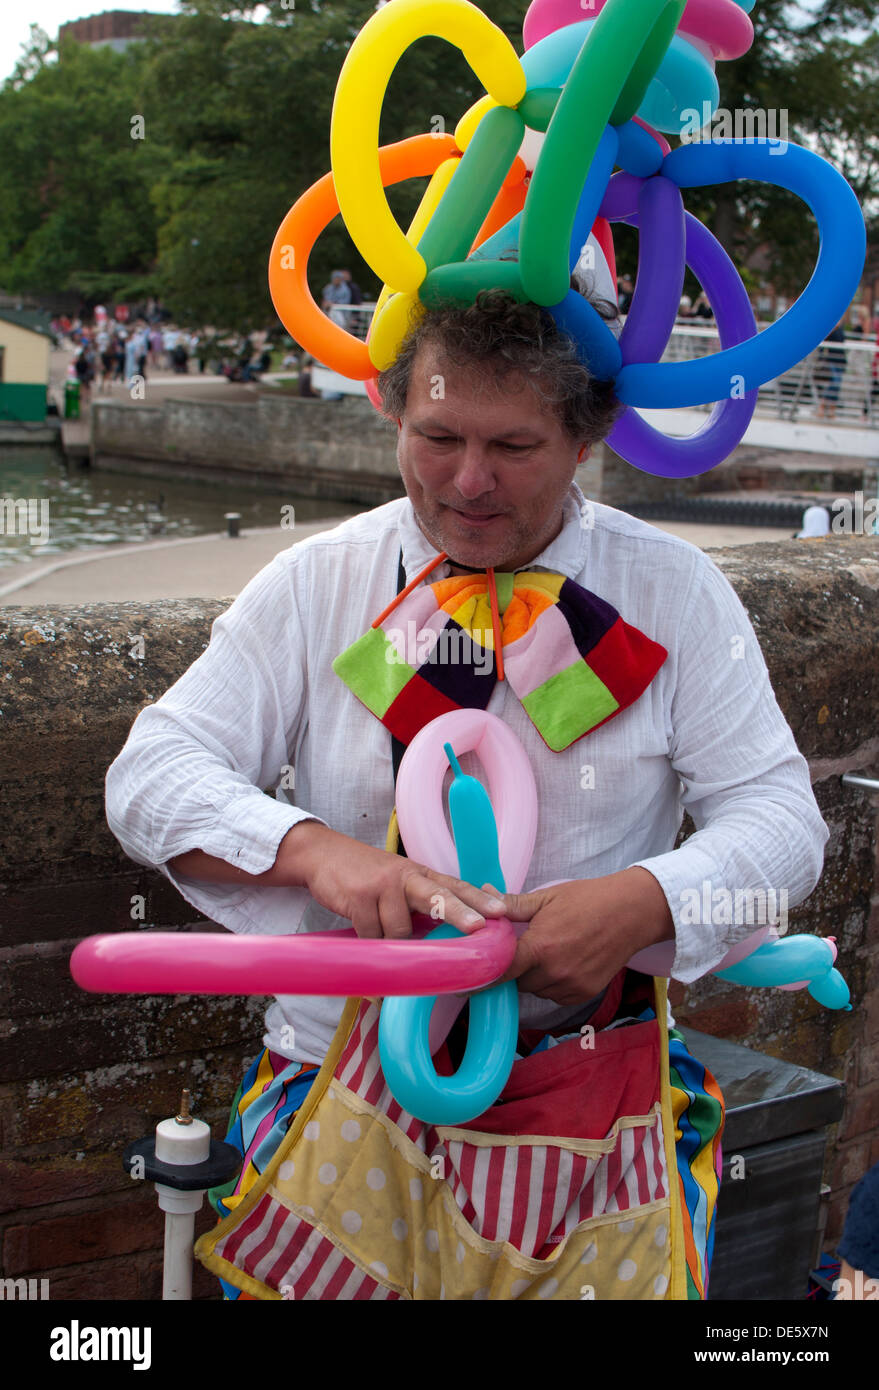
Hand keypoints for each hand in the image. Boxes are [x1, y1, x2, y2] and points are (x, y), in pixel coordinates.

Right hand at [283, 822, 506, 939]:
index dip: (479, 900)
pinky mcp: (359, 896)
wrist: (324, 855)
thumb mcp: (400, 884)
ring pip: (399, 930)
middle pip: (438, 897)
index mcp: (423, 875)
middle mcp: (407, 877)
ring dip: (390, 940)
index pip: (456, 886)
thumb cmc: (368, 877)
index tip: (500, 912)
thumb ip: (422, 906)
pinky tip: (361, 928)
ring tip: (377, 929)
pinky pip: (371, 934)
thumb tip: (446, 943)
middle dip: (460, 913)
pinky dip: (368, 940)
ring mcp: (383, 885)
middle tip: (478, 927)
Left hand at [496, 868, 674, 1006]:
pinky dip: (554, 984)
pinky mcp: (585, 993)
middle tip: (525, 947)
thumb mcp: (547, 897)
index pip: (501, 971)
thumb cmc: (588, 899)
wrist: (632, 912)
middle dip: (517, 968)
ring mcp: (572, 985)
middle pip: (519, 981)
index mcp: (540, 947)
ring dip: (535, 977)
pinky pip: (557, 995)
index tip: (465, 984)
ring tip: (550, 951)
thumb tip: (484, 893)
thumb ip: (513, 904)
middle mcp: (554, 971)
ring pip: (538, 990)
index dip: (482, 978)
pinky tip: (565, 961)